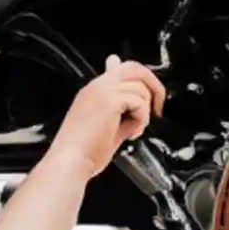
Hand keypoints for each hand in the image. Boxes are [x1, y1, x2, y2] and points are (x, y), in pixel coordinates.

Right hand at [46, 55, 166, 177]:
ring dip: (145, 110)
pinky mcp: (109, 100)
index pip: (119, 69)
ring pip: (140, 86)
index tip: (150, 91)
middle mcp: (97, 86)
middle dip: (153, 85)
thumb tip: (138, 114)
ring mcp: (102, 90)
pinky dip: (142, 118)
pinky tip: (132, 133)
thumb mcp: (109, 130)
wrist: (71, 161)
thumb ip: (125, 116)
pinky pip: (139, 101)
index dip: (139, 78)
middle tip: (158, 107)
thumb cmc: (83, 153)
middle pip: (134, 68)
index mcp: (93, 91)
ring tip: (136, 128)